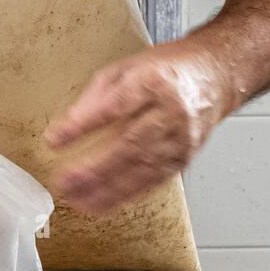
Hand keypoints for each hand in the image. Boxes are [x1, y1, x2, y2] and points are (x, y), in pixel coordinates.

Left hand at [44, 41, 234, 214]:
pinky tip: (102, 203)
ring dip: (107, 189)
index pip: (115, 106)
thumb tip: (70, 124)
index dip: (84, 124)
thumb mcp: (126, 67)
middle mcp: (171, 111)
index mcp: (154, 81)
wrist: (214, 76)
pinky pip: (153, 180)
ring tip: (77, 199)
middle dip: (95, 166)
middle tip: (64, 180)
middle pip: (130, 143)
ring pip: (142, 168)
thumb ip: (97, 94)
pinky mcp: (184, 158)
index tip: (56, 139)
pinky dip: (126, 195)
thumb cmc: (167, 70)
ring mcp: (181, 138)